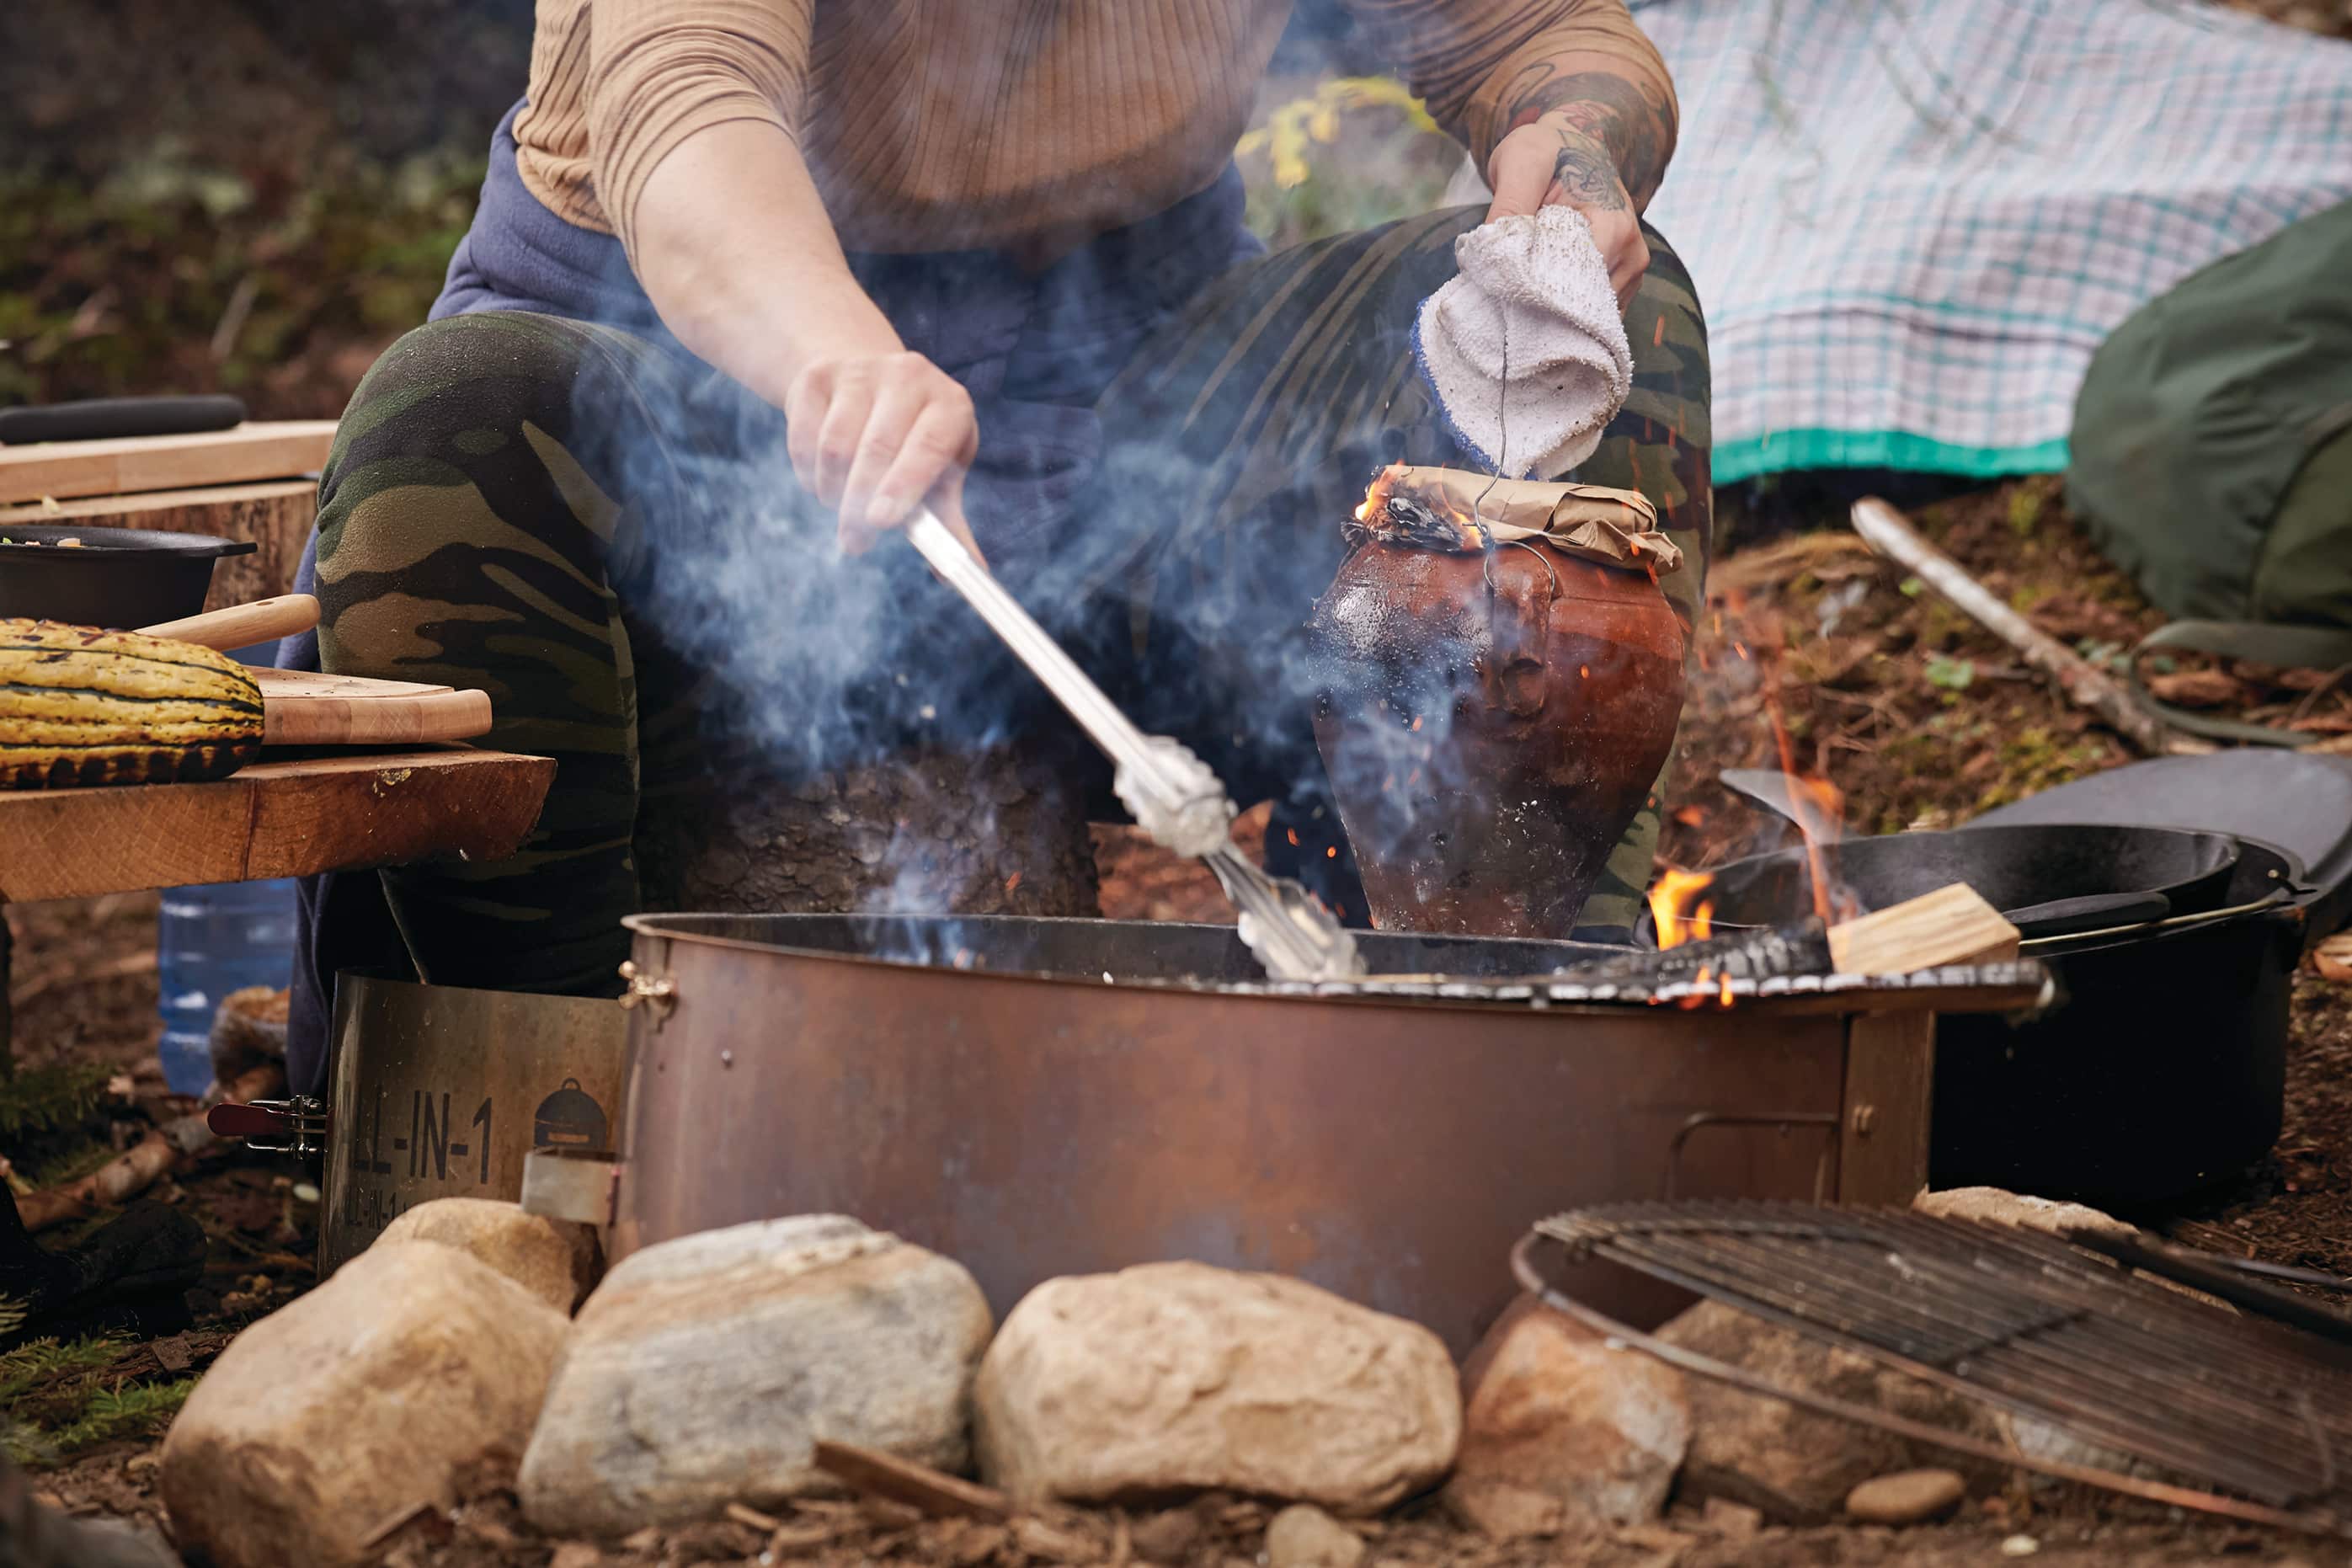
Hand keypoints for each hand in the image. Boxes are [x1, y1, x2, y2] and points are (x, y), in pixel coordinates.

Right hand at [784, 349, 984, 563]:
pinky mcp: (817, 377)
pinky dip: (809, 473)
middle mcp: (909, 377)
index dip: (905, 485)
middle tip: (854, 541)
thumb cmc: (915, 442)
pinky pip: (803, 436)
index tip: (881, 521)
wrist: (869, 386)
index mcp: (950, 405)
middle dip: (860, 504)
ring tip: (840, 505)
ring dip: (832, 490)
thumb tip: (964, 576)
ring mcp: (860, 372)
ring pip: (834, 445)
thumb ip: (948, 523)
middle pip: (876, 447)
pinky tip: (822, 480)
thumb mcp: (940, 474)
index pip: (929, 445)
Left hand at [1484, 117, 1648, 311]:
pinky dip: (1565, 309)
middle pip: (1585, 307)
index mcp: (1613, 227)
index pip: (1578, 286)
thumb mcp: (1520, 165)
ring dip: (1555, 311)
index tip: (1507, 295)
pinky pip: (1590, 310)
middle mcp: (1631, 253)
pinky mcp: (1620, 279)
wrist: (1573, 142)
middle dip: (1545, 309)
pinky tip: (1541, 293)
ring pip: (1587, 315)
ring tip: (1525, 289)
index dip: (1540, 297)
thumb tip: (1491, 255)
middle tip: (1509, 297)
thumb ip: (1509, 207)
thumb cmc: (1546, 150)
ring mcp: (1630, 270)